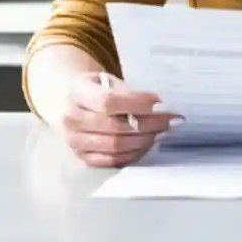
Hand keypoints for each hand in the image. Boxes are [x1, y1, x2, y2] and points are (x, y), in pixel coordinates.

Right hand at [60, 72, 181, 167]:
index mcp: (77, 92)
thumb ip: (128, 91)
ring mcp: (75, 141)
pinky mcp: (83, 157)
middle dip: (148, 124)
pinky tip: (147, 144)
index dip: (136, 103)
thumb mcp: (108, 80)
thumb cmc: (98, 89)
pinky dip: (133, 154)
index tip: (159, 101)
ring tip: (161, 132)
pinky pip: (112, 160)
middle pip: (114, 127)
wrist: (75, 103)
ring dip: (144, 140)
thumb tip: (160, 104)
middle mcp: (71, 119)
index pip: (108, 101)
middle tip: (170, 120)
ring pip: (115, 146)